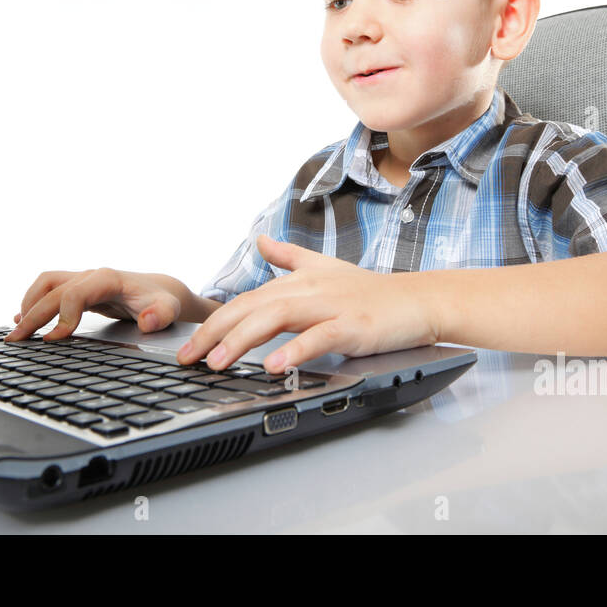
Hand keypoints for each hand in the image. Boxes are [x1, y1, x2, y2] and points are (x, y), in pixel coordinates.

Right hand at [4, 268, 183, 341]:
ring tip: (16, 330)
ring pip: (45, 284)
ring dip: (28, 305)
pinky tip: (21, 320)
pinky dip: (32, 303)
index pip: (75, 294)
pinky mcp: (78, 289)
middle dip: (33, 315)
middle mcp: (91, 276)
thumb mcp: (169, 309)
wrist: (161, 290)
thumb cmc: (163, 300)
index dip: (62, 316)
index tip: (53, 340)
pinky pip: (49, 290)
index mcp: (108, 279)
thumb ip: (161, 314)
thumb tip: (147, 321)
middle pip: (53, 290)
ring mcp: (82, 281)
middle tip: (16, 340)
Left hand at [176, 234, 440, 372]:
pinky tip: (274, 366)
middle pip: (252, 308)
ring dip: (243, 340)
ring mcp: (330, 307)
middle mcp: (308, 290)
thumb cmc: (370, 290)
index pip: (245, 301)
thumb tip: (260, 241)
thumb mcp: (323, 267)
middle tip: (189, 357)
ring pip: (277, 318)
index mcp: (297, 282)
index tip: (189, 346)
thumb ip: (288, 257)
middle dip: (216, 333)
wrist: (417, 300)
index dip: (214, 322)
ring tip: (218, 363)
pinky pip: (318, 338)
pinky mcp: (352, 326)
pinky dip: (295, 351)